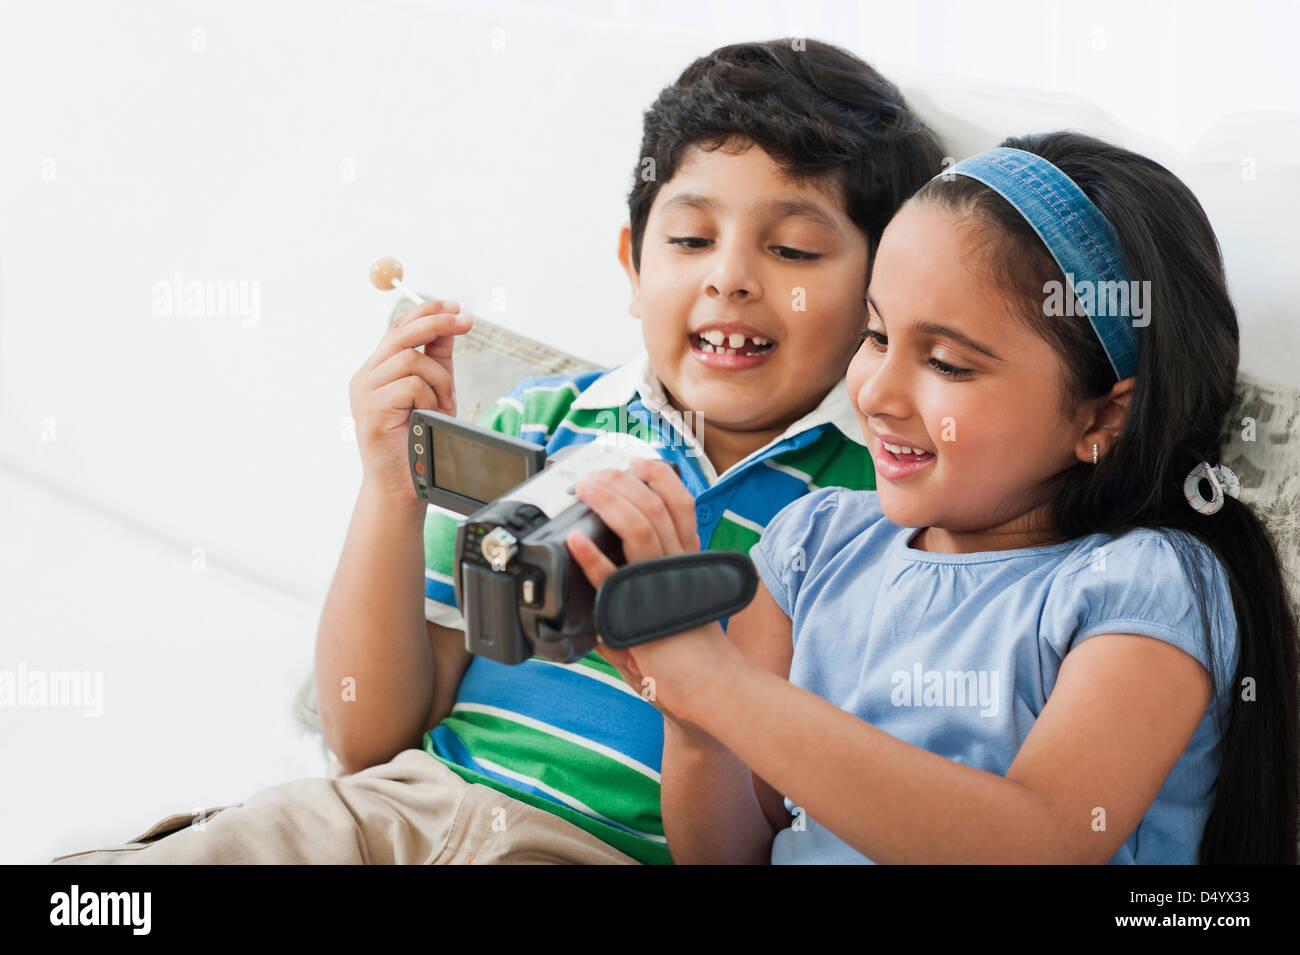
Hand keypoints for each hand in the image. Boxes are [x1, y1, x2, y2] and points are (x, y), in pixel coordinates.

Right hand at [349, 299, 472, 515]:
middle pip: (402, 332)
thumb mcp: (436, 391)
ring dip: (439, 379)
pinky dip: (429, 398)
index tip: (457, 307)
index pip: (399, 327)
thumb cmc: (420, 441)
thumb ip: (439, 358)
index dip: (428, 311)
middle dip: (438, 322)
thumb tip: (452, 323)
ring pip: (411, 359)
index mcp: (378, 370)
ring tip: (442, 403)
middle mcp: (366, 376)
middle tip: (465, 321)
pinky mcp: (371, 408)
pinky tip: (427, 415)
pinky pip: (411, 385)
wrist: (404, 485)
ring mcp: (365, 391)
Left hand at [566, 457, 731, 720]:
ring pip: (638, 526)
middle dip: (623, 481)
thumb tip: (611, 565)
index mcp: (687, 559)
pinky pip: (614, 577)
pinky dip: (592, 556)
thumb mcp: (671, 602)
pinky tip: (576, 539)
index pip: (680, 503)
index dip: (660, 476)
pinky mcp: (642, 610)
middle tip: (598, 474)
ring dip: (608, 501)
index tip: (638, 463)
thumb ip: (645, 581)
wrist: (707, 687)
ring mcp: (661, 583)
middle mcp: (678, 563)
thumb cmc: (689, 648)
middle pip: (656, 505)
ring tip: (586, 489)